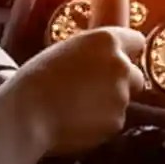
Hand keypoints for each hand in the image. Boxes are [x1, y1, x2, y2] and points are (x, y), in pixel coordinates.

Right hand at [7, 26, 145, 155]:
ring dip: (109, 103)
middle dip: (121, 82)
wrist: (28, 114)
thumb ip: (91, 52)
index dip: (128, 52)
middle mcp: (120, 65)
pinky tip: (77, 121)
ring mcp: (121, 95)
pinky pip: (113, 121)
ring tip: (78, 107)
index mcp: (107, 40)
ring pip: (123, 99)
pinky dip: (101, 123)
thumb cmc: (37, 79)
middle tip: (94, 88)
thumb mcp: (65, 50)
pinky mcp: (116, 122)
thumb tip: (100, 59)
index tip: (121, 58)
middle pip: (135, 74)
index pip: (136, 41)